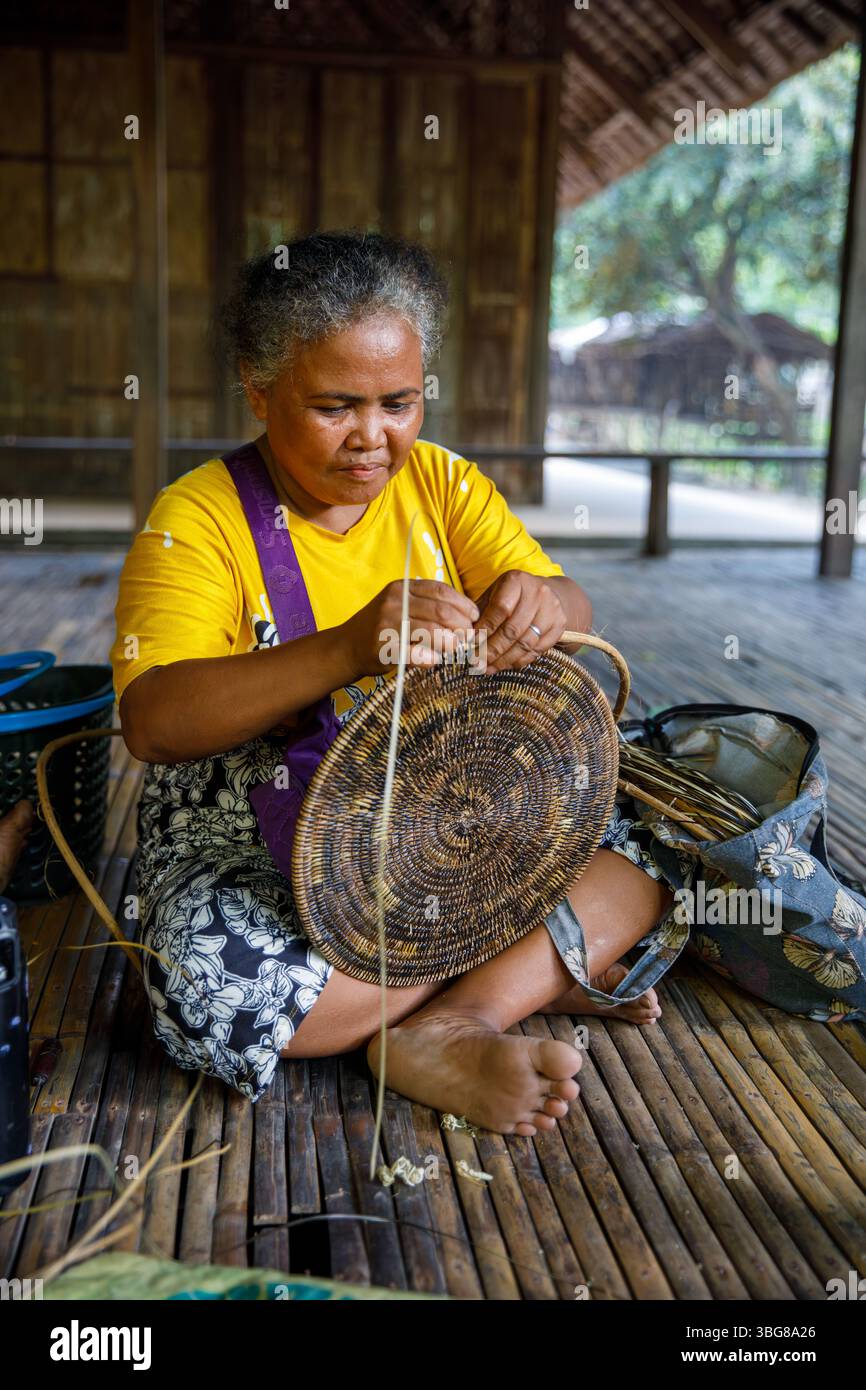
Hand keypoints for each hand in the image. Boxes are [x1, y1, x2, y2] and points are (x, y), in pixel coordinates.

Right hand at [343, 578, 479, 676]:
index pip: (441, 590)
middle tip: (470, 637)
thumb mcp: (400, 605)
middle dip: (462, 625)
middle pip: (441, 611)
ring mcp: (388, 625)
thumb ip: (426, 605)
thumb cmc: (381, 626)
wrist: (347, 647)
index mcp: (401, 588)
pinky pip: (416, 654)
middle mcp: (394, 602)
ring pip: (432, 632)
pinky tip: (436, 661)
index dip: (463, 604)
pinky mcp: (384, 648)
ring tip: (457, 649)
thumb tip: (464, 615)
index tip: (474, 616)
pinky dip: (431, 658)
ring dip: (450, 643)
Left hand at [474, 571, 566, 672]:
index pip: (500, 608)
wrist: (547, 593)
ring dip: (504, 660)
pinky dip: (518, 661)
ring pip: (525, 643)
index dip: (485, 629)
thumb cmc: (512, 596)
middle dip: (492, 649)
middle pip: (513, 629)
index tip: (471, 644)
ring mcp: (551, 609)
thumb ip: (479, 612)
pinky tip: (504, 665)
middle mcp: (537, 592)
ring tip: (487, 668)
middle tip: (476, 662)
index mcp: (516, 580)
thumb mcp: (494, 594)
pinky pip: (537, 650)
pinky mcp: (560, 625)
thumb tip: (462, 637)